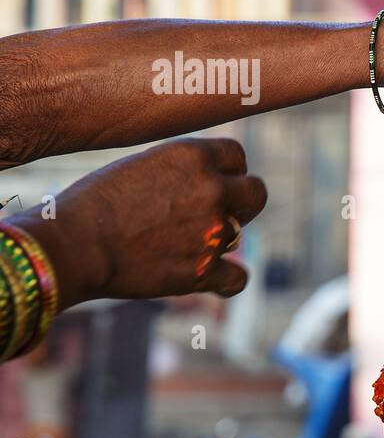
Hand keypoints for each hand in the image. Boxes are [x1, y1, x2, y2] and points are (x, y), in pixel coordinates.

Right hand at [7, 138, 267, 307]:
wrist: (73, 245)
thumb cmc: (92, 203)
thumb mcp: (141, 166)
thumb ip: (180, 171)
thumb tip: (207, 181)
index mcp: (193, 156)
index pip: (236, 156)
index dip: (228, 171)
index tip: (217, 182)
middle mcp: (212, 189)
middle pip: (256, 192)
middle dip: (241, 202)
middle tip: (215, 213)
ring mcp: (212, 231)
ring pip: (240, 235)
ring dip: (220, 239)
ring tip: (181, 243)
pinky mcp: (204, 270)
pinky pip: (238, 277)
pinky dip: (228, 281)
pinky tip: (216, 279)